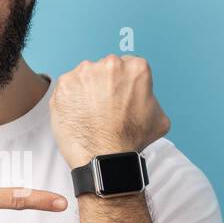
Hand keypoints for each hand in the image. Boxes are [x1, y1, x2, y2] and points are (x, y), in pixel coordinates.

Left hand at [49, 54, 170, 167]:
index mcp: (136, 68)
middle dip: (105, 83)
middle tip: (105, 107)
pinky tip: (77, 113)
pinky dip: (70, 98)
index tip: (120, 96)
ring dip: (87, 89)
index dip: (124, 83)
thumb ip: (150, 98)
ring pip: (85, 75)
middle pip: (106, 68)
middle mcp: (110, 65)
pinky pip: (67, 87)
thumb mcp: (159, 118)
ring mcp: (84, 73)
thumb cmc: (129, 140)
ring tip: (90, 113)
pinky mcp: (64, 85)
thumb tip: (144, 97)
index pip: (129, 66)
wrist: (103, 157)